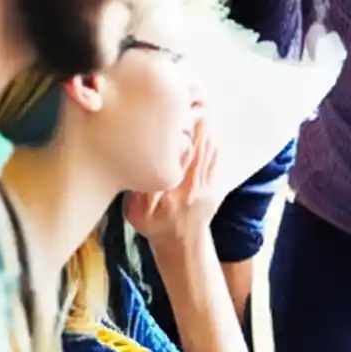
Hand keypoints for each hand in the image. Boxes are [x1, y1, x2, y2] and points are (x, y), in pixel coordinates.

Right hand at [124, 119, 218, 249]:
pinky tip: (213, 134)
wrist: (181, 243)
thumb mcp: (135, 212)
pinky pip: (215, 166)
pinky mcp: (213, 191)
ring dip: (205, 135)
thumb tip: (135, 167)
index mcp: (162, 195)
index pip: (168, 163)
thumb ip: (136, 191)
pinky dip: (214, 149)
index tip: (172, 123)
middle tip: (192, 107)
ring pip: (204, 158)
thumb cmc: (154, 226)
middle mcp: (184, 191)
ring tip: (203, 113)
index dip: (172, 143)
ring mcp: (202, 191)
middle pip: (190, 155)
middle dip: (193, 131)